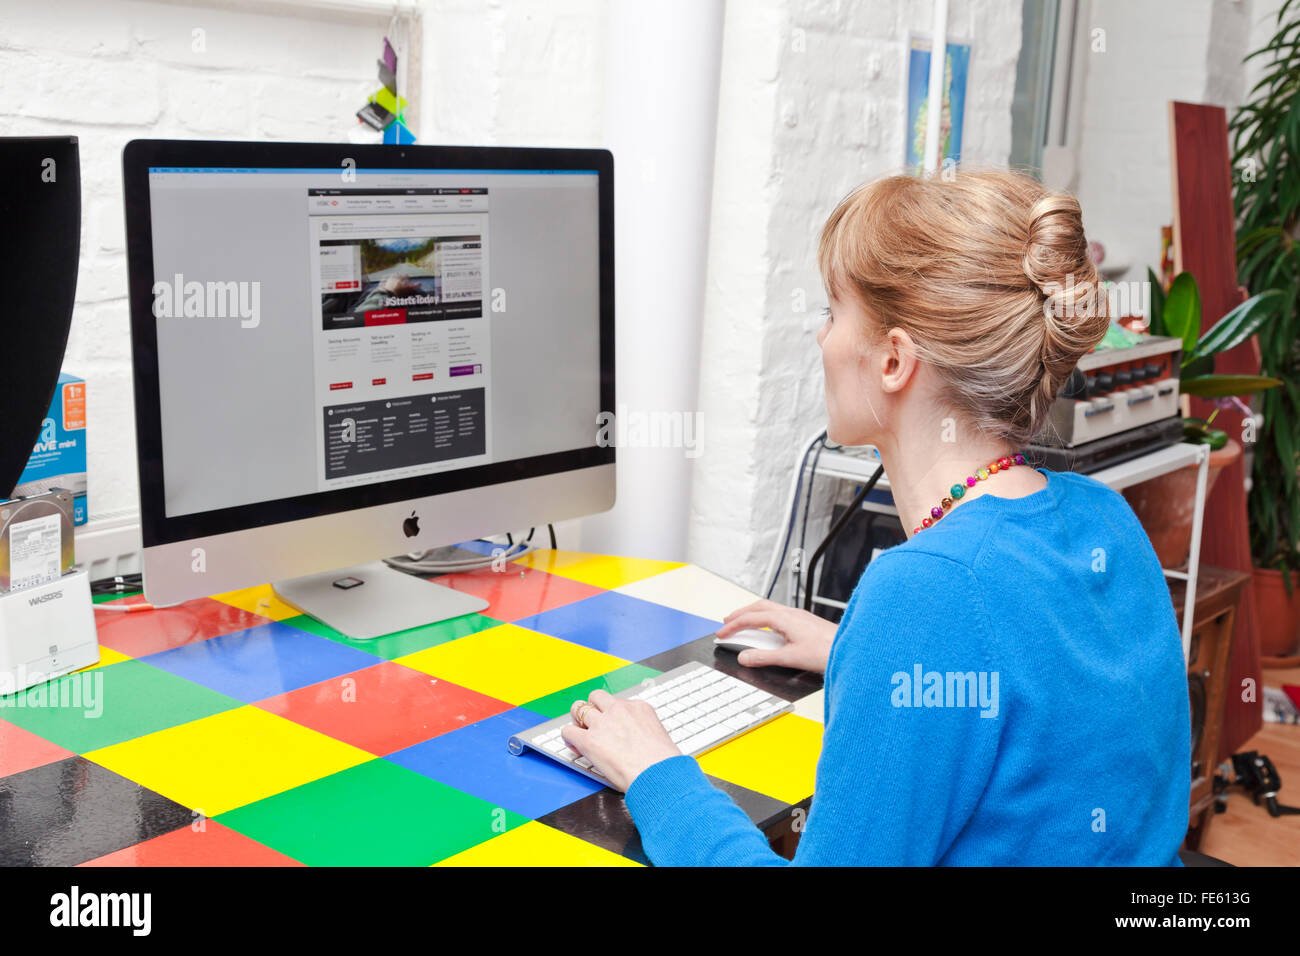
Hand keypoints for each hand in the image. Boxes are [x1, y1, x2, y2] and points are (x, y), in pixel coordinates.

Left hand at [561, 690, 680, 791]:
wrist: (658, 774)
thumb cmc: (663, 764)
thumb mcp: (658, 737)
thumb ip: (643, 731)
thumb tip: (636, 740)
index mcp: (639, 708)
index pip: (618, 702)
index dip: (610, 713)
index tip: (611, 724)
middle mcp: (619, 710)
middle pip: (596, 696)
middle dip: (592, 707)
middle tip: (592, 721)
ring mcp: (603, 723)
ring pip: (579, 709)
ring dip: (578, 720)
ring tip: (579, 730)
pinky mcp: (589, 740)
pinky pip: (568, 731)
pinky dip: (568, 737)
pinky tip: (573, 744)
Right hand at [715, 599, 837, 673]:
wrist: (849, 648)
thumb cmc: (826, 651)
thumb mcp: (789, 658)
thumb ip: (764, 657)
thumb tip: (744, 657)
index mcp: (784, 618)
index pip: (751, 618)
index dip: (733, 625)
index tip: (721, 633)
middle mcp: (791, 613)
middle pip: (759, 607)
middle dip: (740, 614)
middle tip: (727, 622)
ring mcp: (799, 617)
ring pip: (770, 609)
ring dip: (753, 615)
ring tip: (744, 624)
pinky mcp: (805, 623)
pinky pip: (779, 615)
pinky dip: (766, 620)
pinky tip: (769, 630)